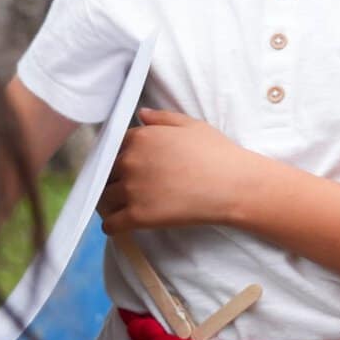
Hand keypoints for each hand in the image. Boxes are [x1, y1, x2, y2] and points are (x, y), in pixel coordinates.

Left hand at [98, 109, 264, 231]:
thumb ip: (163, 118)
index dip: (125, 157)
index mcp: (142, 138)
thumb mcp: (194, 126)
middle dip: (117, 179)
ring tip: (128, 206)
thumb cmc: (219, 154)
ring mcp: (132, 190)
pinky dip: (114, 225)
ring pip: (104, 199)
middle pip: (107, 173)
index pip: (115, 148)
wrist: (235, 185)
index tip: (137, 167)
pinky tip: (125, 223)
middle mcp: (130, 161)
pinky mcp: (137, 216)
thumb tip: (141, 114)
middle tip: (136, 188)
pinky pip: (110, 224)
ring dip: (112, 202)